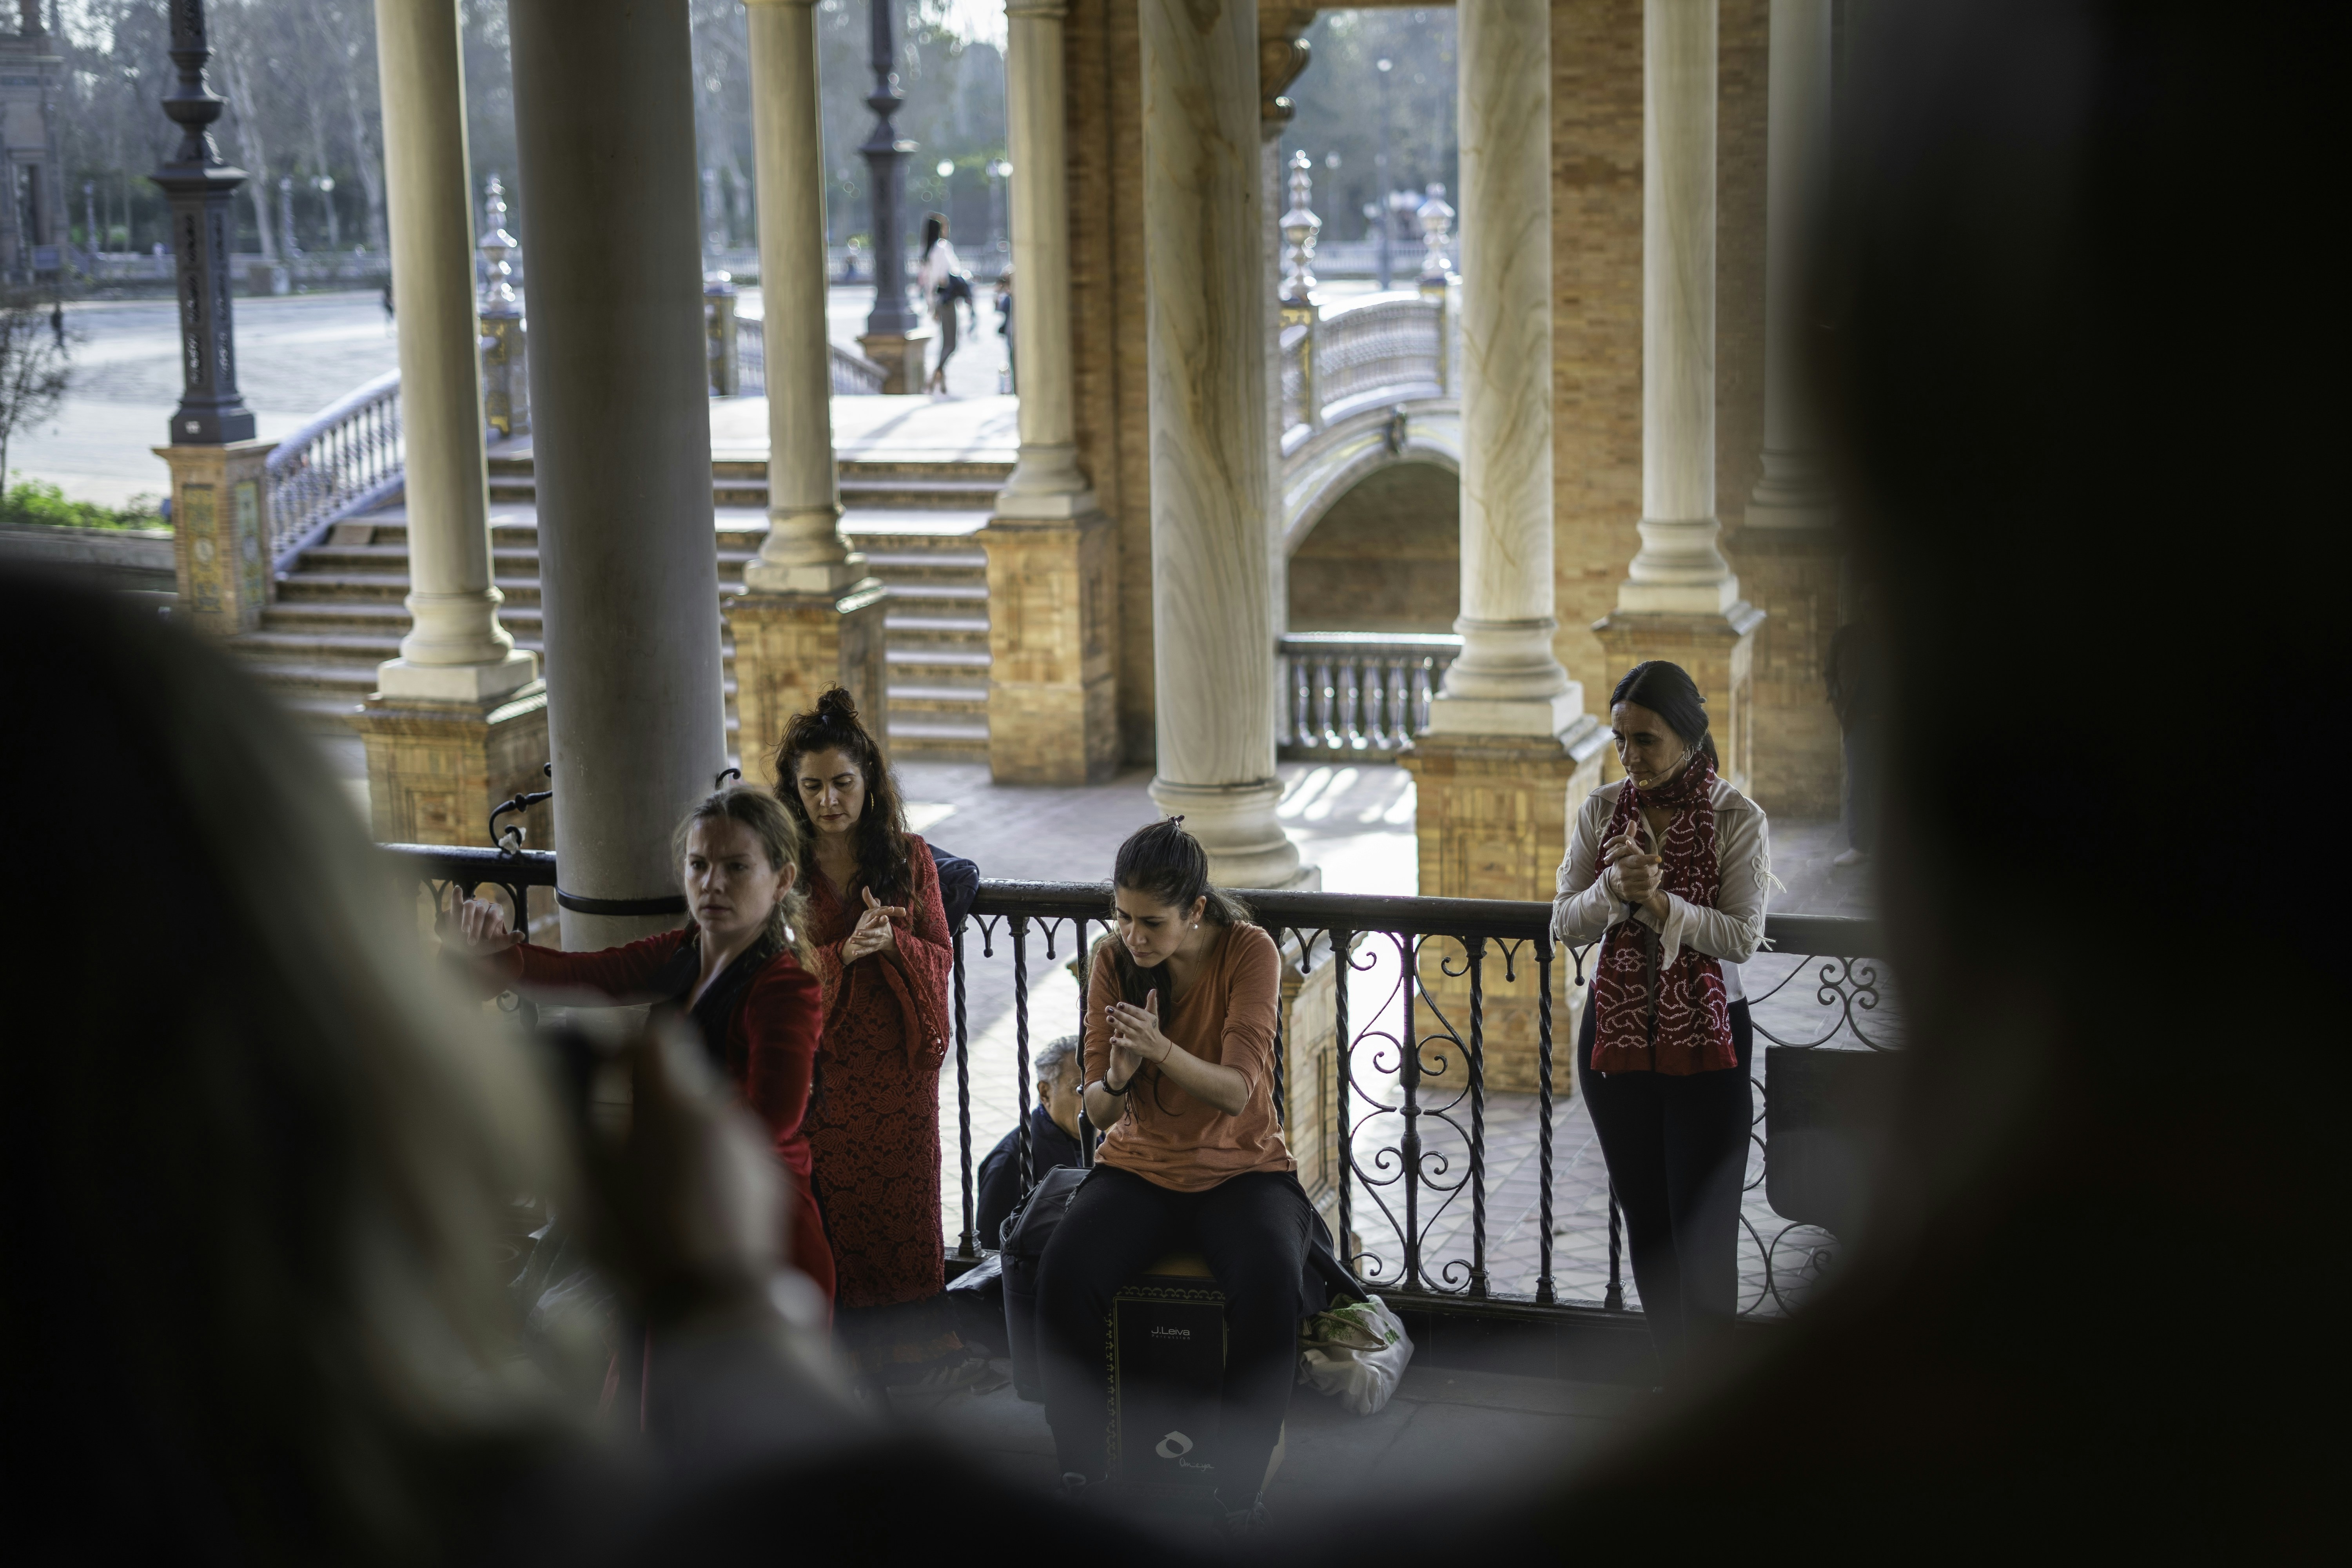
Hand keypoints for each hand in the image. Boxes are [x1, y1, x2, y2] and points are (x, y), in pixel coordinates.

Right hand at [453, 893, 523, 954]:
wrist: (467, 947)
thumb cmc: (485, 944)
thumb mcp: (497, 944)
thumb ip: (509, 940)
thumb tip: (522, 936)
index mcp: (496, 913)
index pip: (494, 915)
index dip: (490, 926)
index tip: (485, 939)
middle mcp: (485, 906)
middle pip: (481, 911)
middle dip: (477, 927)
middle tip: (472, 942)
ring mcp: (471, 905)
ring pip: (469, 906)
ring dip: (467, 918)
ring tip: (465, 930)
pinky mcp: (458, 908)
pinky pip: (457, 900)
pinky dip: (456, 895)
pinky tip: (457, 889)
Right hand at [583, 1019, 782, 1326]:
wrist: (713, 1300)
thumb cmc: (640, 1240)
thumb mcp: (592, 1180)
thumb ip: (588, 1123)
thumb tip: (583, 1089)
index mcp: (671, 1103)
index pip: (656, 1035)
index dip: (628, 1045)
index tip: (608, 1070)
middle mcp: (719, 1109)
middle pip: (685, 1073)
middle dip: (654, 1090)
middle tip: (626, 1129)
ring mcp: (750, 1140)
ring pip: (710, 1111)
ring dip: (682, 1125)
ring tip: (657, 1171)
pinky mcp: (770, 1171)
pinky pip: (732, 1145)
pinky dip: (710, 1156)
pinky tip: (692, 1196)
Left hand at [841, 886, 906, 962]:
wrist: (889, 938)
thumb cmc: (881, 922)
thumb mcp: (877, 910)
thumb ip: (870, 900)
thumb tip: (865, 887)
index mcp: (884, 923)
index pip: (884, 921)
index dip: (882, 919)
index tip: (882, 917)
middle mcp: (881, 933)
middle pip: (874, 933)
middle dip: (866, 932)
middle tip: (857, 931)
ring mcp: (877, 941)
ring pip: (869, 943)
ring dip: (860, 942)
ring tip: (851, 940)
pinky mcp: (873, 948)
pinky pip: (866, 951)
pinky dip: (860, 952)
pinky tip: (854, 953)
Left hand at [1106, 990, 1172, 1066]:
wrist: (1157, 1047)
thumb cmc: (1153, 1028)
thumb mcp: (1154, 1015)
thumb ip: (1152, 1003)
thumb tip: (1153, 990)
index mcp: (1146, 1018)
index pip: (1135, 1012)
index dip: (1127, 1008)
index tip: (1119, 1004)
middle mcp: (1142, 1027)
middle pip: (1129, 1020)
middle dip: (1118, 1014)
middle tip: (1108, 1008)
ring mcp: (1137, 1036)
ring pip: (1125, 1029)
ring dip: (1116, 1024)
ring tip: (1108, 1018)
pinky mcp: (1133, 1046)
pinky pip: (1125, 1043)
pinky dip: (1118, 1042)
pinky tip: (1111, 1039)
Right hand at [1602, 833, 1661, 904]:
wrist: (1612, 884)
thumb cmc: (1622, 865)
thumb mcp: (1624, 852)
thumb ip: (1629, 837)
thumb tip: (1632, 821)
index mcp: (1622, 864)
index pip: (1638, 860)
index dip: (1649, 859)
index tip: (1659, 858)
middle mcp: (1623, 875)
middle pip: (1646, 872)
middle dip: (1655, 869)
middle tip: (1658, 867)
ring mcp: (1627, 887)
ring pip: (1648, 883)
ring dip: (1657, 878)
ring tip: (1658, 873)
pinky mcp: (1631, 896)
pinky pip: (1647, 892)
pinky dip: (1653, 887)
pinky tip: (1654, 882)